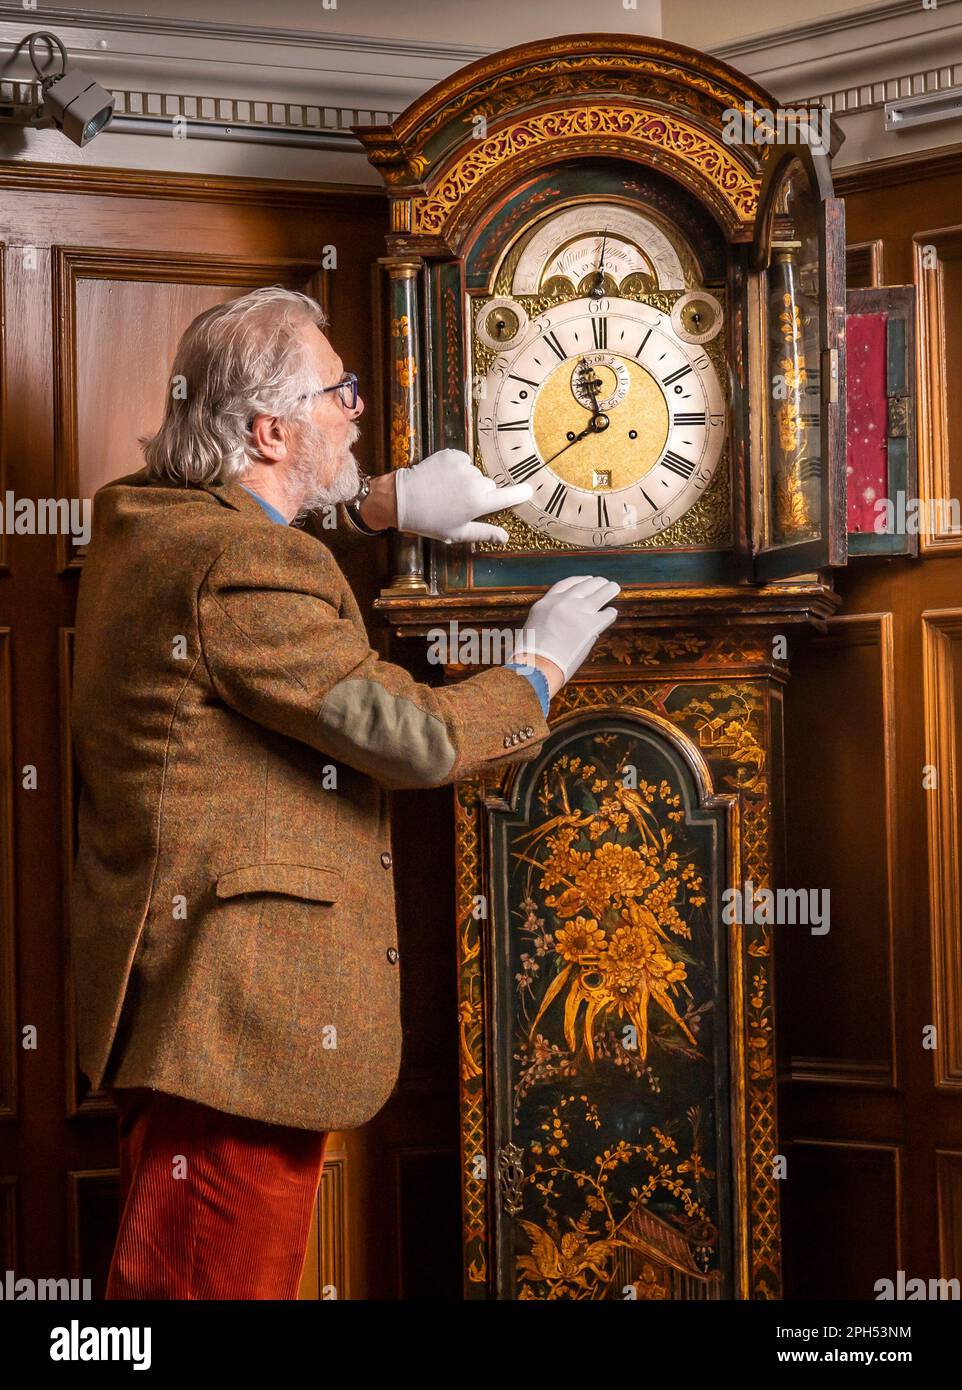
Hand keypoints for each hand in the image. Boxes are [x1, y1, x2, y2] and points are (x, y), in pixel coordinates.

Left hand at [394, 448, 531, 543]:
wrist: (403, 499)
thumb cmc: (430, 521)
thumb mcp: (458, 533)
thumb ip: (484, 533)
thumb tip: (505, 538)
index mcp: (479, 504)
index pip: (508, 496)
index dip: (520, 493)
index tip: (528, 490)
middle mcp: (475, 483)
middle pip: (488, 485)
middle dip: (479, 492)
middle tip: (459, 502)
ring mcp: (463, 467)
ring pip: (474, 473)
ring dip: (465, 480)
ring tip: (446, 490)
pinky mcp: (452, 455)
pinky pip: (462, 460)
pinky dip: (456, 467)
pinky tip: (443, 478)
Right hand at [513, 575, 620, 683]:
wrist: (537, 665)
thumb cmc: (529, 655)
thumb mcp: (530, 629)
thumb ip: (544, 622)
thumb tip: (552, 628)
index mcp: (545, 603)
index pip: (566, 585)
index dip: (579, 580)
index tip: (587, 579)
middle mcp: (563, 602)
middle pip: (585, 586)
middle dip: (596, 583)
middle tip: (603, 582)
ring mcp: (578, 612)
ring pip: (600, 594)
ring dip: (608, 590)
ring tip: (614, 588)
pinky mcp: (590, 625)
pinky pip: (606, 615)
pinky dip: (610, 613)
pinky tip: (612, 612)